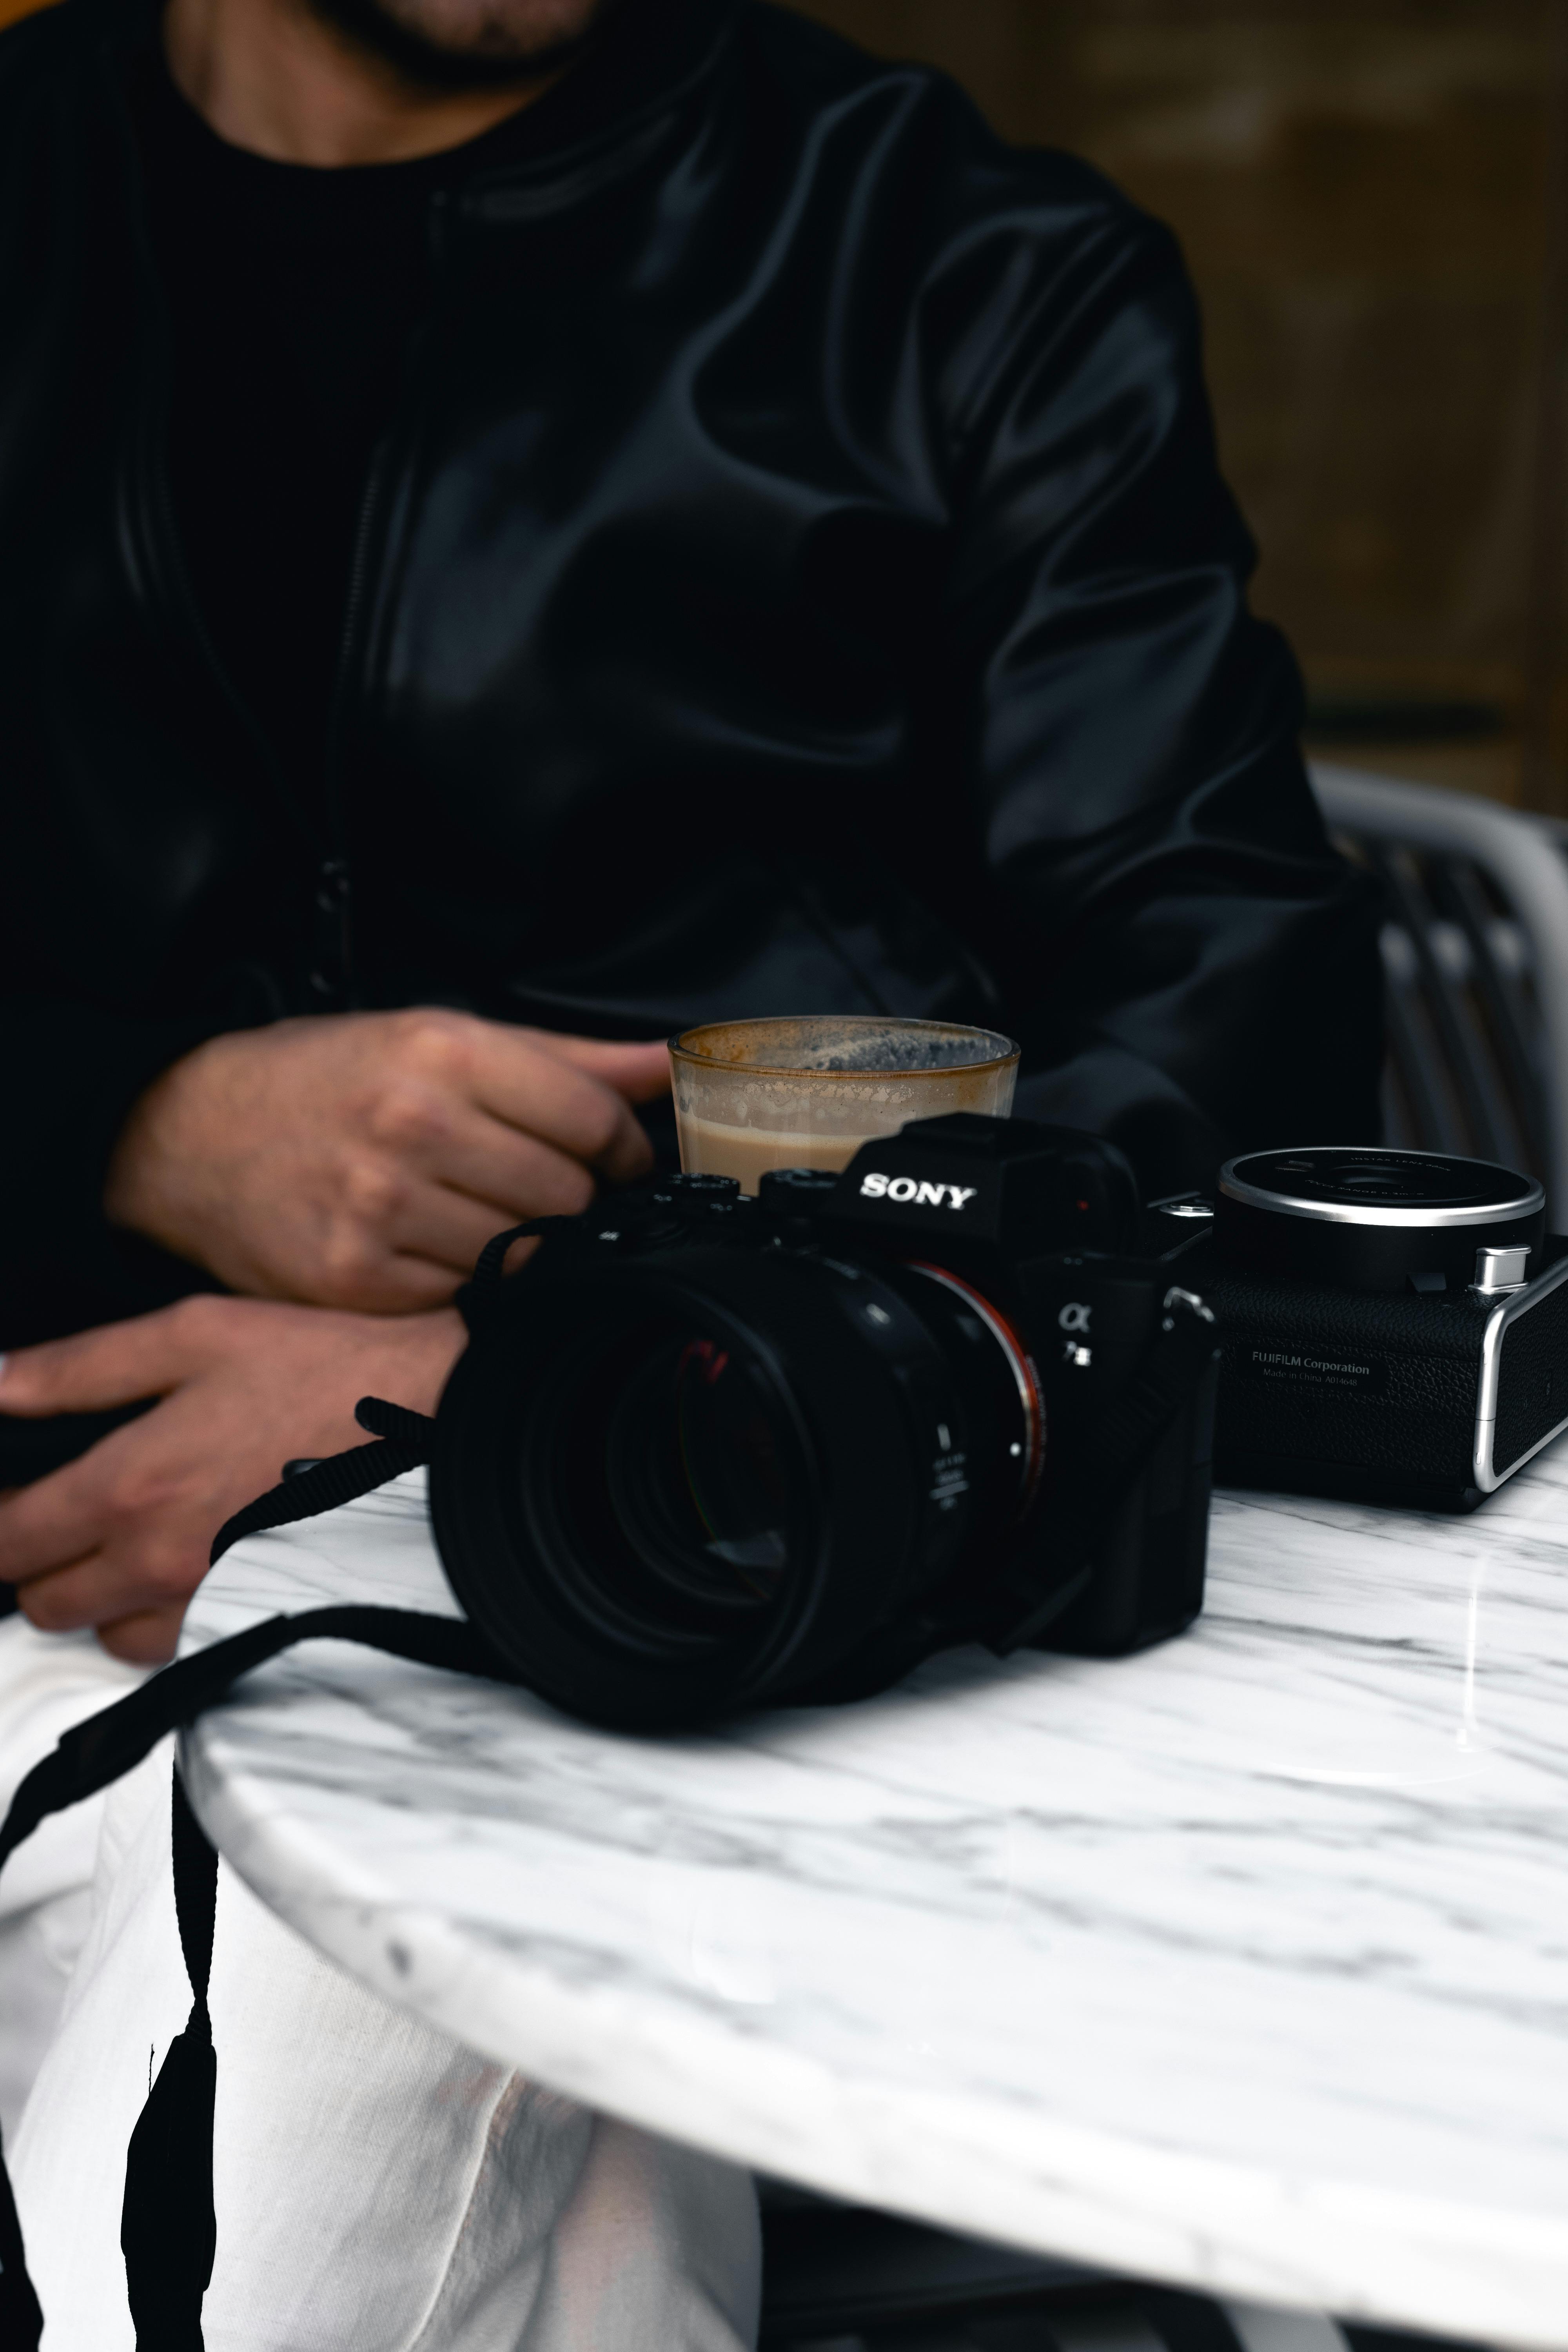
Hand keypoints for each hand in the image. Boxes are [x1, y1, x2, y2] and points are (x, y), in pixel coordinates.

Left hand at [0, 1295, 465, 1661]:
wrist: (426, 1416)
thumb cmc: (318, 1369)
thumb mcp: (192, 1334)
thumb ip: (79, 1368)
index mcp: (130, 1484)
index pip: (8, 1540)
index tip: (3, 1501)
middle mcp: (158, 1560)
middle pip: (45, 1604)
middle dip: (37, 1563)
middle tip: (63, 1516)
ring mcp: (207, 1601)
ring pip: (104, 1636)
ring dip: (97, 1598)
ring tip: (124, 1543)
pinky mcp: (253, 1618)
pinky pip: (171, 1649)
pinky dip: (155, 1620)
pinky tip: (177, 1570)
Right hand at [104, 1010, 669, 1312]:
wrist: (189, 1135)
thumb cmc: (326, 1079)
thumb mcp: (439, 1036)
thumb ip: (567, 1058)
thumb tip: (672, 1064)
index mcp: (443, 1053)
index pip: (591, 1120)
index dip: (623, 1148)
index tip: (618, 1158)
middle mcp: (413, 1127)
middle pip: (567, 1194)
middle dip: (576, 1198)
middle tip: (547, 1188)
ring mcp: (380, 1208)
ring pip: (524, 1253)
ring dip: (525, 1242)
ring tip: (485, 1211)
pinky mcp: (354, 1278)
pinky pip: (464, 1296)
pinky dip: (469, 1279)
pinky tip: (440, 1245)